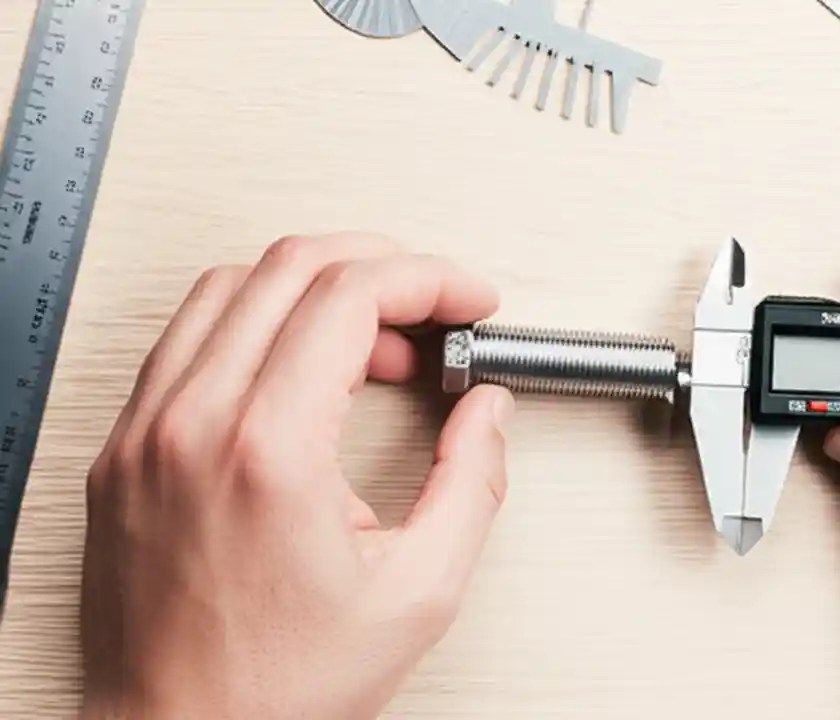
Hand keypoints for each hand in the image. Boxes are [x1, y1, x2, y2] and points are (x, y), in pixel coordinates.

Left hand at [80, 234, 513, 718]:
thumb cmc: (273, 691)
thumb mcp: (417, 595)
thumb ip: (471, 484)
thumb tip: (487, 414)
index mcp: (266, 450)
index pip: (350, 293)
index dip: (428, 278)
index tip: (468, 300)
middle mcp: (191, 424)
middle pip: (291, 266)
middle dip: (383, 265)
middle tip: (434, 308)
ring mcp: (144, 432)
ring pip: (229, 286)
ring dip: (317, 288)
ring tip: (375, 345)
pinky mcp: (122, 450)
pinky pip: (187, 338)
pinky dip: (257, 324)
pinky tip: (300, 370)